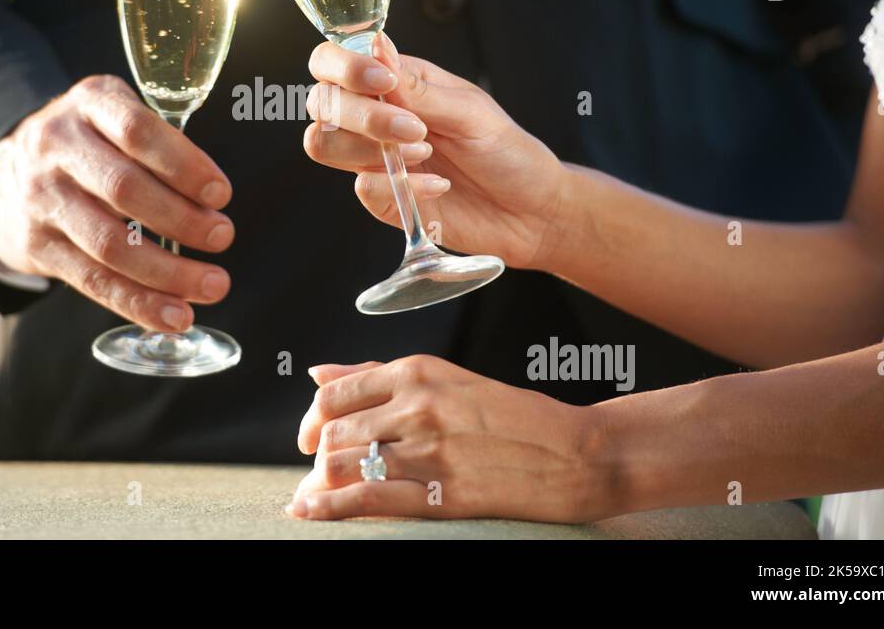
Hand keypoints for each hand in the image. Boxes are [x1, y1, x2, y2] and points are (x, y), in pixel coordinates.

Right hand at [0, 75, 234, 331]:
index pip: (136, 131)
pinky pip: (93, 281)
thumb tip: (213, 197)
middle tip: (223, 235)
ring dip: (168, 272)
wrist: (6, 173)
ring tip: (213, 284)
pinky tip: (175, 316)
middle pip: (124, 190)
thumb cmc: (88, 143)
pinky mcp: (37, 245)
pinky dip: (139, 303)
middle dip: (182, 219)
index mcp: (87, 104)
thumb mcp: (113, 113)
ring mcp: (42, 198)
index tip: (221, 193)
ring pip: (109, 244)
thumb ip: (159, 139)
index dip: (184, 164)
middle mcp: (56, 146)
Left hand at [289, 355, 609, 522]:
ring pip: (344, 465)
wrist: (573, 452)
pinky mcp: (441, 492)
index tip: (309, 436)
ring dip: (323, 483)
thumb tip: (317, 375)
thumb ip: (378, 376)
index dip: (312, 420)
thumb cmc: (512, 414)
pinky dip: (328, 508)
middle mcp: (417, 406)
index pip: (336, 394)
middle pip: (335, 433)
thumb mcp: (446, 378)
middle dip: (319, 457)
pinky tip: (309, 511)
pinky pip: (367, 499)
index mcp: (417, 372)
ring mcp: (428, 450)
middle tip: (320, 471)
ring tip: (321, 493)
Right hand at [304, 34, 570, 269]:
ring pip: (323, 144)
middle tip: (414, 128)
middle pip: (322, 102)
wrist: (530, 211)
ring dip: (370, 148)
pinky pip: (361, 188)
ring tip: (425, 153)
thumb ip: (417, 88)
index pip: (334, 61)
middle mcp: (374, 117)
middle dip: (361, 114)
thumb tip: (376, 48)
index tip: (383, 83)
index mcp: (395, 83)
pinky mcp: (381, 197)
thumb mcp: (470, 110)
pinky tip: (437, 184)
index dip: (343, 67)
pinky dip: (399, 186)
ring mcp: (373, 158)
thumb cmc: (507, 152)